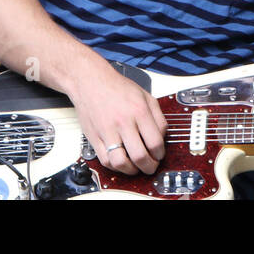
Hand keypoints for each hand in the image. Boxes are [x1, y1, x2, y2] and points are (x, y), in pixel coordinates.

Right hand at [67, 59, 167, 175]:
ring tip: (136, 168)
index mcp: (139, 111)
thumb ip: (158, 116)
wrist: (91, 82)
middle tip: (151, 167)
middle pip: (139, 155)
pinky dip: (115, 167)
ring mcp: (107, 131)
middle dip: (149, 166)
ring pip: (121, 162)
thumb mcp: (146, 96)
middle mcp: (123, 122)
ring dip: (131, 170)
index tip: (160, 155)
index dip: (160, 154)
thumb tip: (162, 137)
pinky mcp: (94, 138)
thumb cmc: (118, 88)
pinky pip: (105, 160)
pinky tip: (122, 163)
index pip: (155, 142)